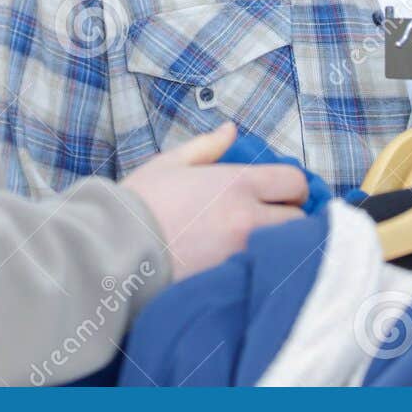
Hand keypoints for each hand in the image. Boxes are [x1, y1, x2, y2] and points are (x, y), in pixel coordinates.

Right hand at [123, 122, 308, 279]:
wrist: (111, 250)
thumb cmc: (138, 204)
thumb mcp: (169, 164)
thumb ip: (206, 146)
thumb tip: (230, 130)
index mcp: (237, 184)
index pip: (294, 182)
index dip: (293, 188)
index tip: (282, 196)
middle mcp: (247, 218)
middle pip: (299, 221)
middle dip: (290, 220)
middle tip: (271, 223)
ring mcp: (241, 253)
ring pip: (285, 251)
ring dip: (279, 247)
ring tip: (260, 247)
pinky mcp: (230, 281)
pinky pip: (262, 274)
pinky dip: (259, 271)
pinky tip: (243, 269)